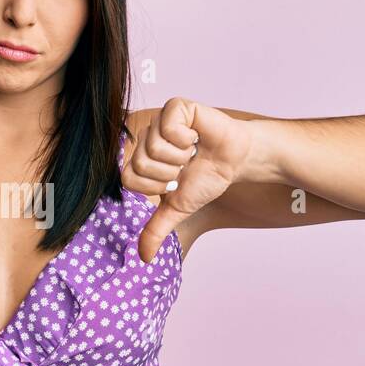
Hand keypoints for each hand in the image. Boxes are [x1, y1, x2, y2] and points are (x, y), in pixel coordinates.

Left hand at [124, 98, 254, 262]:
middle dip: (170, 173)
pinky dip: (188, 138)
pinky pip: (169, 127)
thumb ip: (157, 229)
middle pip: (140, 163)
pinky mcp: (176, 107)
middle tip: (185, 166)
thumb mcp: (178, 208)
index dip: (155, 186)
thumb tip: (144, 258)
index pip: (129, 178)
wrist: (236, 161)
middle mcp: (145, 139)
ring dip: (181, 156)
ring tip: (192, 152)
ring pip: (153, 147)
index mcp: (140, 160)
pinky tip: (197, 137)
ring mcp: (159, 121)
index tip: (174, 182)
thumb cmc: (207, 178)